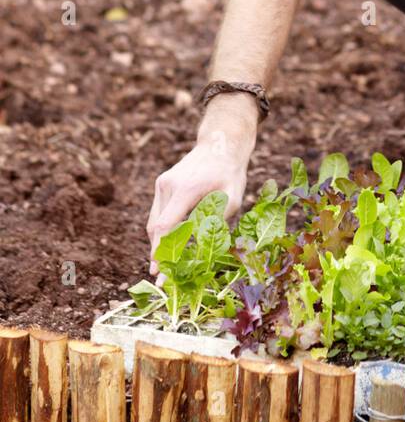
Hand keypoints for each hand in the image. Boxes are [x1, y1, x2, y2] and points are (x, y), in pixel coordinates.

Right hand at [147, 107, 254, 274]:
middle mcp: (168, 185)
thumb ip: (216, 222)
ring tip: (166, 265)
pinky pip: (158, 213)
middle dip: (157, 254)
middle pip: (155, 228)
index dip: (160, 252)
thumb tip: (202, 250)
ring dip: (159, 243)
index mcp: (185, 188)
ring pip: (153, 222)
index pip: (165, 226)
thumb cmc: (230, 172)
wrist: (220, 143)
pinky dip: (163, 230)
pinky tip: (171, 245)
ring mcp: (162, 184)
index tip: (158, 273)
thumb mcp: (233, 198)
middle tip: (163, 278)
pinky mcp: (162, 184)